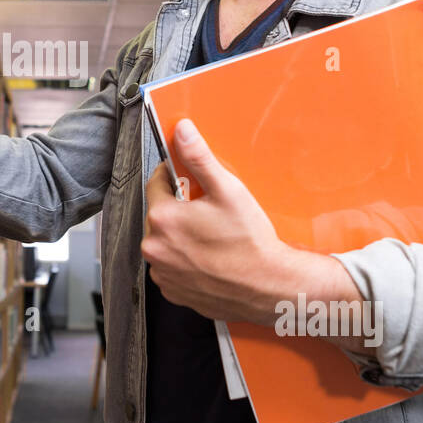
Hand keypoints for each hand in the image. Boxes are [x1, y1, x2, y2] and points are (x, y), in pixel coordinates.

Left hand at [141, 117, 363, 330]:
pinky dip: (185, 261)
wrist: (268, 288)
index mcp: (162, 218)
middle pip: (160, 215)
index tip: (189, 179)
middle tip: (208, 211)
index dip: (173, 176)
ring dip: (180, 236)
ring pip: (165, 242)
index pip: (156, 183)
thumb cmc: (250, 242)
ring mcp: (162, 273)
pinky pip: (172, 268)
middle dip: (179, 208)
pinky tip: (209, 258)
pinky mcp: (173, 292)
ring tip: (211, 237)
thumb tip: (182, 131)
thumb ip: (199, 158)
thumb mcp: (228, 191)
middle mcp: (154, 248)